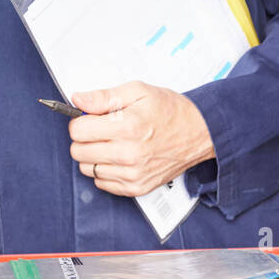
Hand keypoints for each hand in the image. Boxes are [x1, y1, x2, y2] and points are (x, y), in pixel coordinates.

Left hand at [68, 81, 214, 196]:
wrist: (200, 133)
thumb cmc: (170, 111)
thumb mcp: (138, 91)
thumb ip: (104, 96)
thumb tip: (77, 100)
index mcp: (127, 127)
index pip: (77, 130)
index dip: (81, 120)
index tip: (91, 117)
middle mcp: (128, 154)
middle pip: (78, 151)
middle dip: (85, 138)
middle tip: (101, 129)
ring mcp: (132, 174)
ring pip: (86, 169)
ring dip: (94, 155)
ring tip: (112, 142)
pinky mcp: (136, 187)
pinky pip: (101, 183)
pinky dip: (105, 170)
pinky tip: (118, 157)